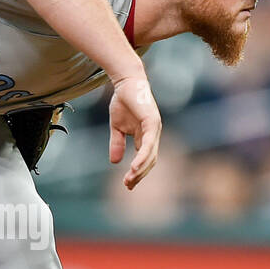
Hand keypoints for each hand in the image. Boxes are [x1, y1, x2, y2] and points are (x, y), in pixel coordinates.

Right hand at [108, 74, 161, 189]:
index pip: (145, 159)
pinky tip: (135, 167)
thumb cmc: (123, 101)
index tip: (127, 184)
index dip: (137, 172)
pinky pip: (148, 145)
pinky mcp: (152, 122)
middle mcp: (153, 134)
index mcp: (146, 136)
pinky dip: (142, 157)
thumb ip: (117, 143)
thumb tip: (114, 162)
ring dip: (140, 169)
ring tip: (130, 180)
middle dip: (139, 175)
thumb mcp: (116, 127)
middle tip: (128, 186)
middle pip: (150, 161)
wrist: (125, 82)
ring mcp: (154, 129)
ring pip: (151, 155)